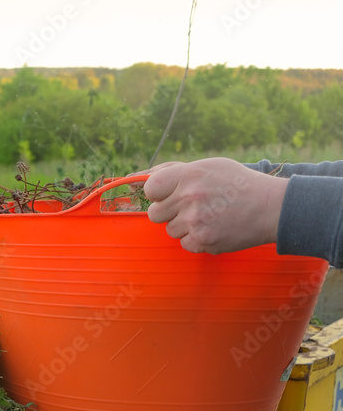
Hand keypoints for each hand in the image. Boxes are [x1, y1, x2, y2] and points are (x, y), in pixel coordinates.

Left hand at [141, 157, 286, 253]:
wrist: (271, 207)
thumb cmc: (238, 183)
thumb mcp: (209, 166)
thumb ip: (174, 171)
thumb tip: (138, 178)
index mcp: (188, 175)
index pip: (151, 189)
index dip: (158, 193)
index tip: (169, 194)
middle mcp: (189, 198)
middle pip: (155, 214)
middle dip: (169, 212)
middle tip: (191, 207)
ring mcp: (196, 221)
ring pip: (170, 230)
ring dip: (184, 226)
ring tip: (209, 216)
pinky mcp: (204, 241)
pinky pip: (185, 244)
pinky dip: (196, 239)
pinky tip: (214, 228)